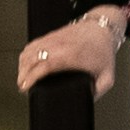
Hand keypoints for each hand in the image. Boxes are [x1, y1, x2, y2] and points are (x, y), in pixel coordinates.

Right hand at [15, 3, 129, 91]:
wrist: (103, 28)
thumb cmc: (104, 51)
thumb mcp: (107, 76)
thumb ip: (99, 91)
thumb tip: (87, 101)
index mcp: (72, 56)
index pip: (45, 65)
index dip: (32, 76)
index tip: (26, 87)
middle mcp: (60, 45)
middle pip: (32, 57)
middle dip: (23, 73)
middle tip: (22, 87)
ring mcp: (54, 38)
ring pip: (30, 50)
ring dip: (22, 64)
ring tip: (22, 78)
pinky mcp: (51, 35)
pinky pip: (32, 44)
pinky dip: (25, 55)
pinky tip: (25, 64)